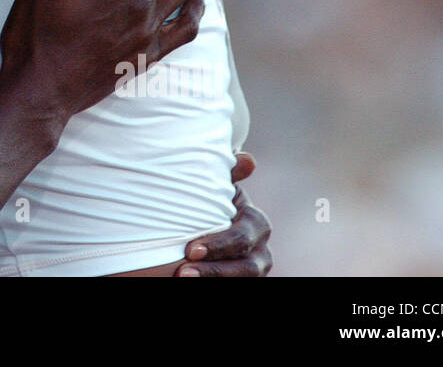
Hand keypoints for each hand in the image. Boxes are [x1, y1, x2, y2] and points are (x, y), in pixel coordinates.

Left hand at [175, 152, 272, 275]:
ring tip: (182, 277)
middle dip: (214, 269)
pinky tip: (181, 279)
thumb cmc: (211, 201)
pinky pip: (234, 283)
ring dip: (212, 278)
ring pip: (240, 279)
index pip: (242, 238)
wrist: (208, 224)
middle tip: (183, 271)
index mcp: (256, 223)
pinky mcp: (242, 279)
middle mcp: (261, 250)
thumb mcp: (221, 187)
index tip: (189, 250)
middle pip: (245, 267)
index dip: (218, 245)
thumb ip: (230, 174)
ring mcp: (254, 270)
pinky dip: (212, 282)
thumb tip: (248, 159)